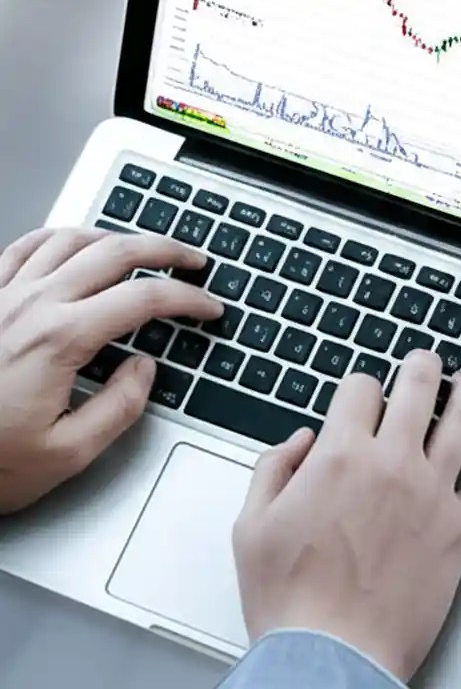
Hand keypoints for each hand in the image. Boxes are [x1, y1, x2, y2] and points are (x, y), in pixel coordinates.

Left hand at [0, 228, 221, 513]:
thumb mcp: (67, 453)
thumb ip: (119, 407)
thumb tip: (143, 370)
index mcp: (58, 340)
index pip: (143, 299)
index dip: (188, 298)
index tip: (209, 307)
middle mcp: (29, 306)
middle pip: (112, 252)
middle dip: (164, 250)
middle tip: (193, 260)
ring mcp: (0, 296)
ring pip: (68, 239)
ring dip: (115, 237)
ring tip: (142, 249)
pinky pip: (22, 248)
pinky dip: (58, 237)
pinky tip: (73, 245)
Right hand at [233, 354, 460, 680]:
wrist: (331, 654)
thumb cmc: (291, 600)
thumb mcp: (252, 525)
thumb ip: (274, 469)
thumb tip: (300, 441)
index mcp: (339, 456)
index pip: (360, 388)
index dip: (359, 386)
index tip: (361, 395)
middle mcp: (392, 464)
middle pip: (419, 388)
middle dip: (421, 367)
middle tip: (425, 363)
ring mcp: (433, 493)